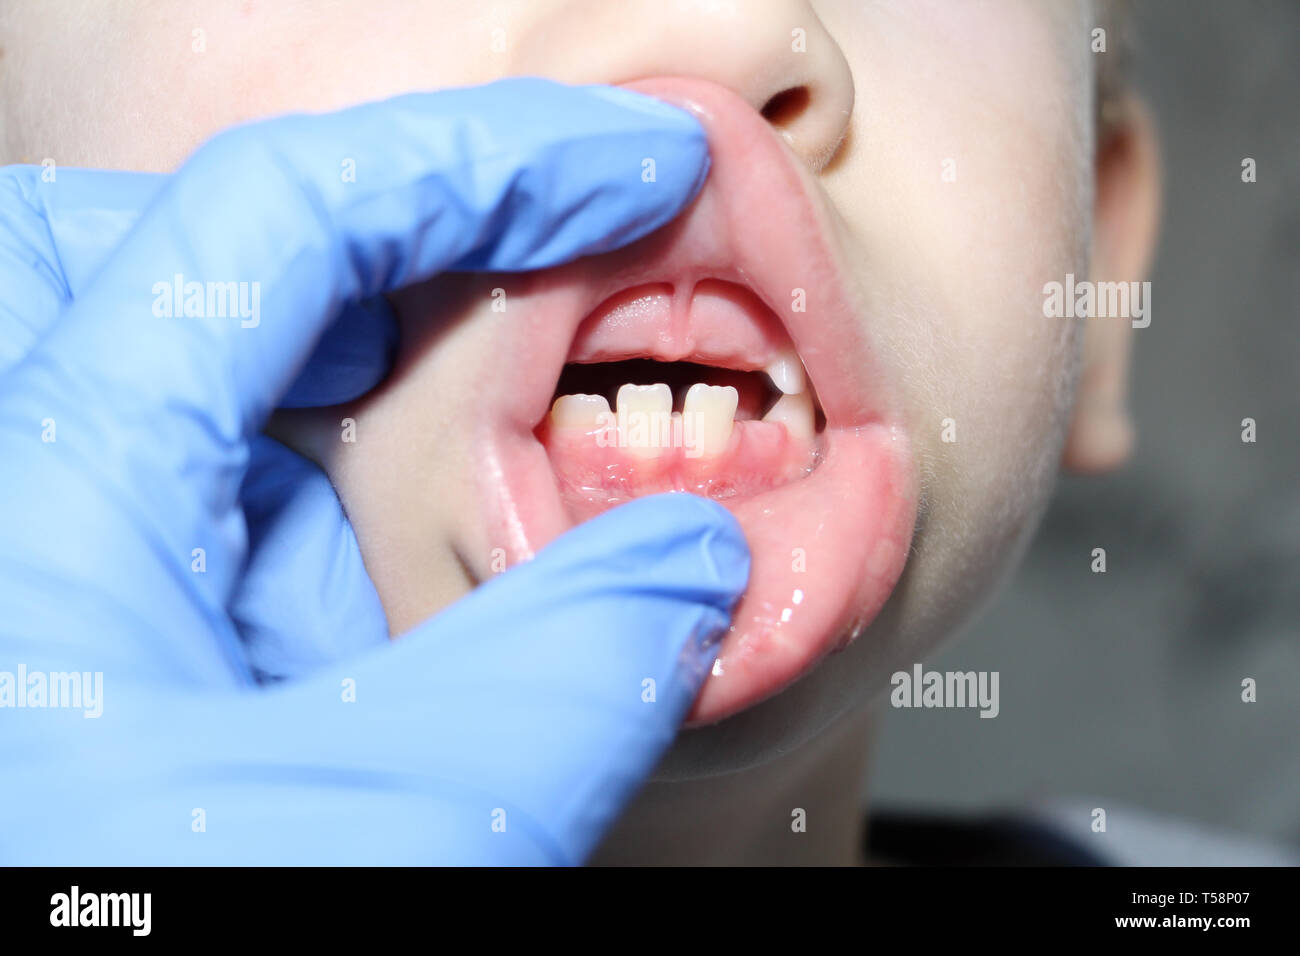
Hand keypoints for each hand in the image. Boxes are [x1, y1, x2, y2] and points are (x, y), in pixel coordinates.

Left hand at [0, 78, 747, 863]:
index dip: (480, 159)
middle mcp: (30, 515)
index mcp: (48, 503)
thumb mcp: (390, 824)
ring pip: (185, 392)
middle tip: (498, 260)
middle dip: (351, 236)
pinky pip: (207, 523)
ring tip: (481, 443)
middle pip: (159, 256)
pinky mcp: (101, 664)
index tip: (633, 162)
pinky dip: (327, 519)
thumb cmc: (150, 952)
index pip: (274, 217)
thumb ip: (564, 673)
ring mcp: (62, 586)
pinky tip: (401, 600)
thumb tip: (692, 563)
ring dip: (350, 394)